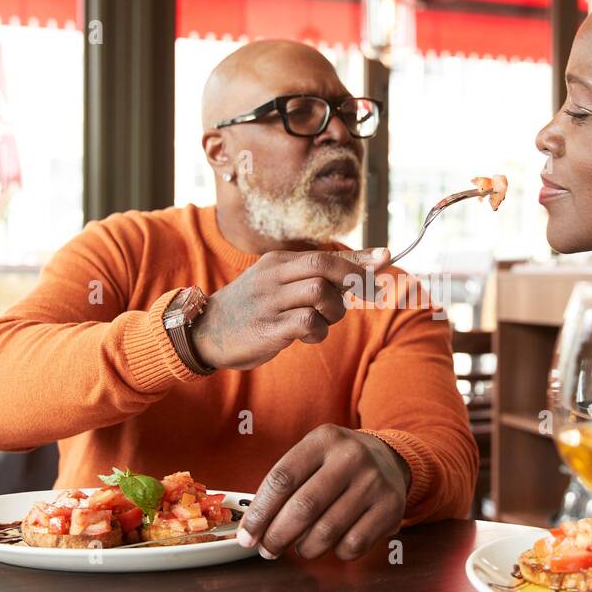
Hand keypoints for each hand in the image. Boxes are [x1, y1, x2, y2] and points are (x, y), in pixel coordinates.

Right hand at [191, 248, 386, 370]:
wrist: (205, 331)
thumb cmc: (251, 310)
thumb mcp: (277, 287)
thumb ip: (311, 281)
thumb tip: (357, 276)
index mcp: (278, 262)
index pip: (326, 254)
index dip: (359, 257)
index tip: (386, 257)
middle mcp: (274, 276)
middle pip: (325, 266)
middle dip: (353, 279)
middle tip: (362, 296)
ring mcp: (269, 301)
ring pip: (320, 293)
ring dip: (334, 310)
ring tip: (323, 321)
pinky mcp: (266, 328)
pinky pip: (307, 322)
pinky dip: (317, 331)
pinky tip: (307, 336)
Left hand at [237, 424, 411, 560]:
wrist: (390, 459)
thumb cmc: (337, 464)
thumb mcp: (312, 456)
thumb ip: (284, 485)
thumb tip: (254, 529)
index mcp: (323, 440)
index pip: (282, 479)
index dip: (259, 513)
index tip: (247, 536)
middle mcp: (351, 457)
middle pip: (303, 507)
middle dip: (277, 536)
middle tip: (267, 550)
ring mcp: (374, 482)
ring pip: (327, 531)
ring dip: (305, 548)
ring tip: (300, 547)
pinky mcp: (391, 508)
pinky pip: (353, 544)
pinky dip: (336, 552)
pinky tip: (333, 544)